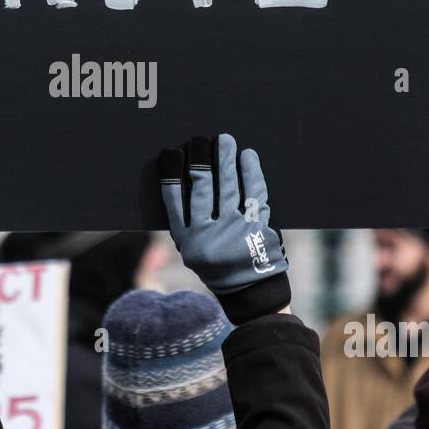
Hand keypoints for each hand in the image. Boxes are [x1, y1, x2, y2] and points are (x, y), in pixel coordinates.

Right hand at [159, 133, 290, 323]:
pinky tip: (248, 157)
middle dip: (201, 160)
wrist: (248, 289)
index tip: (173, 152)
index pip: (174, 200)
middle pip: (202, 189)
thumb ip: (186, 220)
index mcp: (186, 240)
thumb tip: (182, 175)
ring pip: (229, 187)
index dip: (172, 173)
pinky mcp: (257, 227)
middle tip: (201, 140)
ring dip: (227, 159)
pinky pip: (254, 193)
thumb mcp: (191, 248)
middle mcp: (208, 235)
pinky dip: (251, 173)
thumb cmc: (216, 261)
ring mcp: (234, 231)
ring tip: (225, 140)